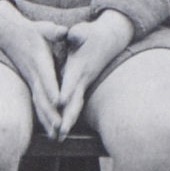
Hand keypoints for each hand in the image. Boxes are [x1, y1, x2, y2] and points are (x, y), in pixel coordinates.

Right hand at [0, 3, 68, 136]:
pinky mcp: (32, 87)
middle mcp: (34, 75)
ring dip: (48, 122)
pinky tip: (51, 133)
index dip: (52, 88)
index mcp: (40, 61)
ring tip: (57, 138)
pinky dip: (44, 120)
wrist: (10, 36)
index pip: (46, 76)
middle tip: (60, 127)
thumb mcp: (43, 28)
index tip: (59, 101)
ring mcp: (31, 83)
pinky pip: (38, 106)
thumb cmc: (31, 31)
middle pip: (42, 96)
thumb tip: (64, 31)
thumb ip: (54, 31)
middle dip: (51, 113)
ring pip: (39, 105)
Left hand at [53, 11, 136, 130]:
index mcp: (80, 65)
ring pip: (75, 107)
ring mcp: (84, 84)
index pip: (72, 79)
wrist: (110, 38)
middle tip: (60, 133)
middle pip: (75, 101)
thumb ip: (75, 35)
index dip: (67, 90)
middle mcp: (83, 78)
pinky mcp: (83, 86)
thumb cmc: (92, 33)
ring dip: (67, 123)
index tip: (60, 102)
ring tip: (58, 139)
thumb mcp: (83, 31)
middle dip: (68, 117)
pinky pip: (75, 105)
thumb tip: (70, 34)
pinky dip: (68, 118)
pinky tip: (60, 131)